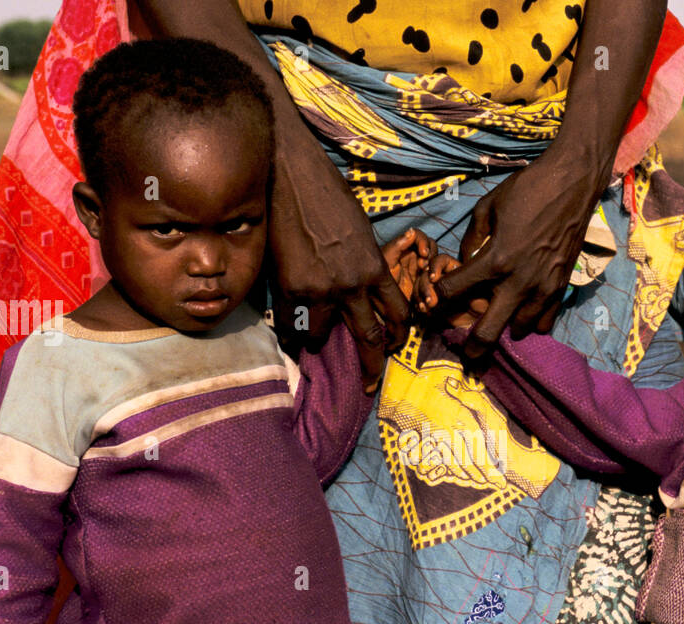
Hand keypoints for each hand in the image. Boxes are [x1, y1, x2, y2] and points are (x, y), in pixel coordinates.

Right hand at [266, 142, 409, 392]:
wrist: (290, 176)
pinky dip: (288, 331)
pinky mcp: (289, 287)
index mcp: (375, 267)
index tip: (394, 346)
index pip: (398, 313)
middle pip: (369, 338)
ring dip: (317, 339)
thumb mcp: (359, 229)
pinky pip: (290, 323)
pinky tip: (286, 335)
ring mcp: (319, 289)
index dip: (397, 336)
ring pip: (321, 335)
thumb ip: (364, 261)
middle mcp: (351, 284)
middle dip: (373, 366)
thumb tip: (364, 282)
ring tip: (311, 339)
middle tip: (371, 386)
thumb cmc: (326, 194)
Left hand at [380, 227, 434, 300]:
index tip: (424, 254)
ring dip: (434, 270)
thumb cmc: (378, 285)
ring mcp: (421, 270)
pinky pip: (437, 279)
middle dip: (430, 256)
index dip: (423, 242)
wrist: (382, 310)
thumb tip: (411, 232)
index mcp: (403, 249)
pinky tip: (428, 291)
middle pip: (430, 247)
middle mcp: (413, 257)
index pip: (417, 236)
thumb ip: (396, 247)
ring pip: (435, 263)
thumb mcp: (385, 264)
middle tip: (423, 268)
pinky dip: (435, 284)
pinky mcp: (427, 284)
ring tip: (427, 280)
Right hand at [417, 254, 488, 329]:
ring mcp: (436, 290)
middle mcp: (445, 277)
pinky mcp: (432, 304)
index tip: (433, 279)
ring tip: (425, 308)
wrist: (481, 324)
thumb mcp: (479, 296)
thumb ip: (464, 291)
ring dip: (419, 295)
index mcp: (458, 269)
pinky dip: (418, 305)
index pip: (441, 261)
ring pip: (420, 285)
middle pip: (427, 273)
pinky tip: (423, 311)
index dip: (435, 266)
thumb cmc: (486, 307)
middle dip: (425, 286)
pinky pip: (419, 300)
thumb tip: (442, 289)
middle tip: (430, 302)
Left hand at [432, 148, 602, 356]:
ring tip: (498, 322)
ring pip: (518, 331)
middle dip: (472, 348)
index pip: (455, 291)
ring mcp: (542, 288)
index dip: (440, 297)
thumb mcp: (487, 207)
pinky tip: (523, 315)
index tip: (436, 299)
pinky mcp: (560, 288)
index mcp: (495, 259)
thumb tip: (464, 261)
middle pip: (488, 332)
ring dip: (504, 329)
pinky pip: (545, 322)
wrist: (573, 184)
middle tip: (465, 355)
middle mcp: (518, 281)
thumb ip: (471, 239)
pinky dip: (532, 323)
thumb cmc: (527, 189)